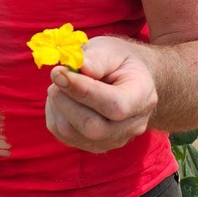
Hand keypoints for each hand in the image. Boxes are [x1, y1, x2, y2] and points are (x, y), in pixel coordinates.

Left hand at [44, 36, 157, 152]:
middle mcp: (131, 126)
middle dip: (65, 99)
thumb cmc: (119, 62)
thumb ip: (98, 57)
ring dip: (57, 104)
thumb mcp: (112, 50)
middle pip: (92, 127)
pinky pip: (62, 135)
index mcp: (142, 97)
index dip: (83, 91)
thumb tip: (80, 66)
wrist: (127, 80)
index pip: (115, 105)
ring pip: (71, 133)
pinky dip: (55, 113)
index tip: (58, 72)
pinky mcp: (92, 146)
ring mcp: (112, 141)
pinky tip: (63, 97)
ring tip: (62, 83)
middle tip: (57, 74)